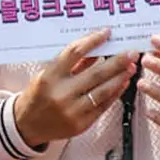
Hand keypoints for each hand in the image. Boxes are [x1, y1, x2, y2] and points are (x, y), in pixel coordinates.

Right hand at [11, 30, 138, 148]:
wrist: (26, 126)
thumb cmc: (37, 96)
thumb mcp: (48, 75)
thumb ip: (72, 64)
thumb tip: (97, 49)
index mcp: (50, 77)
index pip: (74, 53)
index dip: (93, 41)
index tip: (107, 33)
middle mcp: (61, 94)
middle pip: (96, 73)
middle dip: (118, 61)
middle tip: (132, 52)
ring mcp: (72, 111)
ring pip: (103, 91)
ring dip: (120, 77)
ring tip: (131, 67)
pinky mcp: (81, 124)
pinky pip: (103, 106)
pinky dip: (115, 94)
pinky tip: (122, 83)